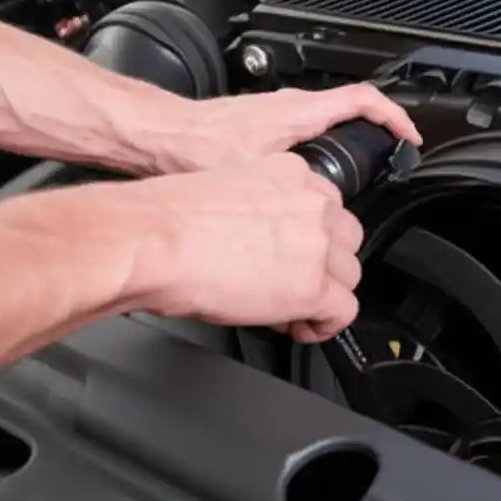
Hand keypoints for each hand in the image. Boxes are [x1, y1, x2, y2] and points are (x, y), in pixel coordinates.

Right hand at [87, 153, 364, 341]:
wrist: (151, 241)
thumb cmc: (167, 220)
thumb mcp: (226, 190)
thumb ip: (261, 208)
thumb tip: (263, 239)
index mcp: (291, 172)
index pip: (327, 207)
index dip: (312, 238)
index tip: (292, 254)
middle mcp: (313, 203)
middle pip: (346, 240)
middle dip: (324, 265)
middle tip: (290, 284)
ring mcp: (317, 245)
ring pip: (349, 276)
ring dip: (325, 295)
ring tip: (288, 309)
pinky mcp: (312, 286)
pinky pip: (342, 312)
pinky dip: (324, 326)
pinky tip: (298, 328)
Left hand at [155, 83, 422, 172]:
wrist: (151, 138)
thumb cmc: (188, 148)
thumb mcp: (252, 174)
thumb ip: (287, 198)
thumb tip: (316, 228)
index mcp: (297, 114)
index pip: (363, 101)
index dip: (394, 118)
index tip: (409, 138)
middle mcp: (288, 109)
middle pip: (349, 116)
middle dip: (373, 139)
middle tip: (386, 163)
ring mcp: (273, 117)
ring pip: (324, 130)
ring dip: (342, 150)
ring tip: (351, 178)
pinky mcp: (257, 132)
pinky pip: (302, 139)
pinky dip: (314, 158)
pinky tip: (304, 189)